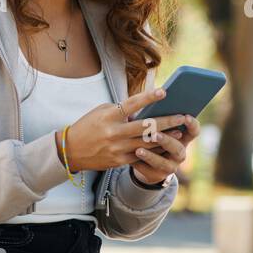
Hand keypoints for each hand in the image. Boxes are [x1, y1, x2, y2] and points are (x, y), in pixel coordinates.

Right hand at [61, 87, 187, 172]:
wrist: (70, 151)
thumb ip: (121, 110)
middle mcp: (114, 132)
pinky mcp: (119, 161)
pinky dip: (154, 150)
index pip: (132, 104)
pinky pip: (141, 155)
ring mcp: (117, 148)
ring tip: (180, 132)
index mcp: (109, 116)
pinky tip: (165, 146)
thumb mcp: (101, 112)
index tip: (165, 92)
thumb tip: (143, 109)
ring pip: (148, 143)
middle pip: (146, 126)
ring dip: (166, 137)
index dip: (149, 97)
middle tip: (182, 116)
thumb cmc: (88, 126)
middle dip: (167, 121)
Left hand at [131, 113, 200, 184]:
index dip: (192, 125)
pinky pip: (149, 170)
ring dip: (151, 156)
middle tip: (155, 134)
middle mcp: (180, 153)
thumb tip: (144, 104)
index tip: (185, 117)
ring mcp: (171, 166)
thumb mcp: (155, 128)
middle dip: (167, 141)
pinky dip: (140, 164)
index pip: (194, 131)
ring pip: (163, 163)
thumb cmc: (152, 137)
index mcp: (183, 138)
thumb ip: (155, 119)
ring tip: (138, 150)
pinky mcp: (158, 175)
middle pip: (178, 148)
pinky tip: (131, 158)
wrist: (146, 162)